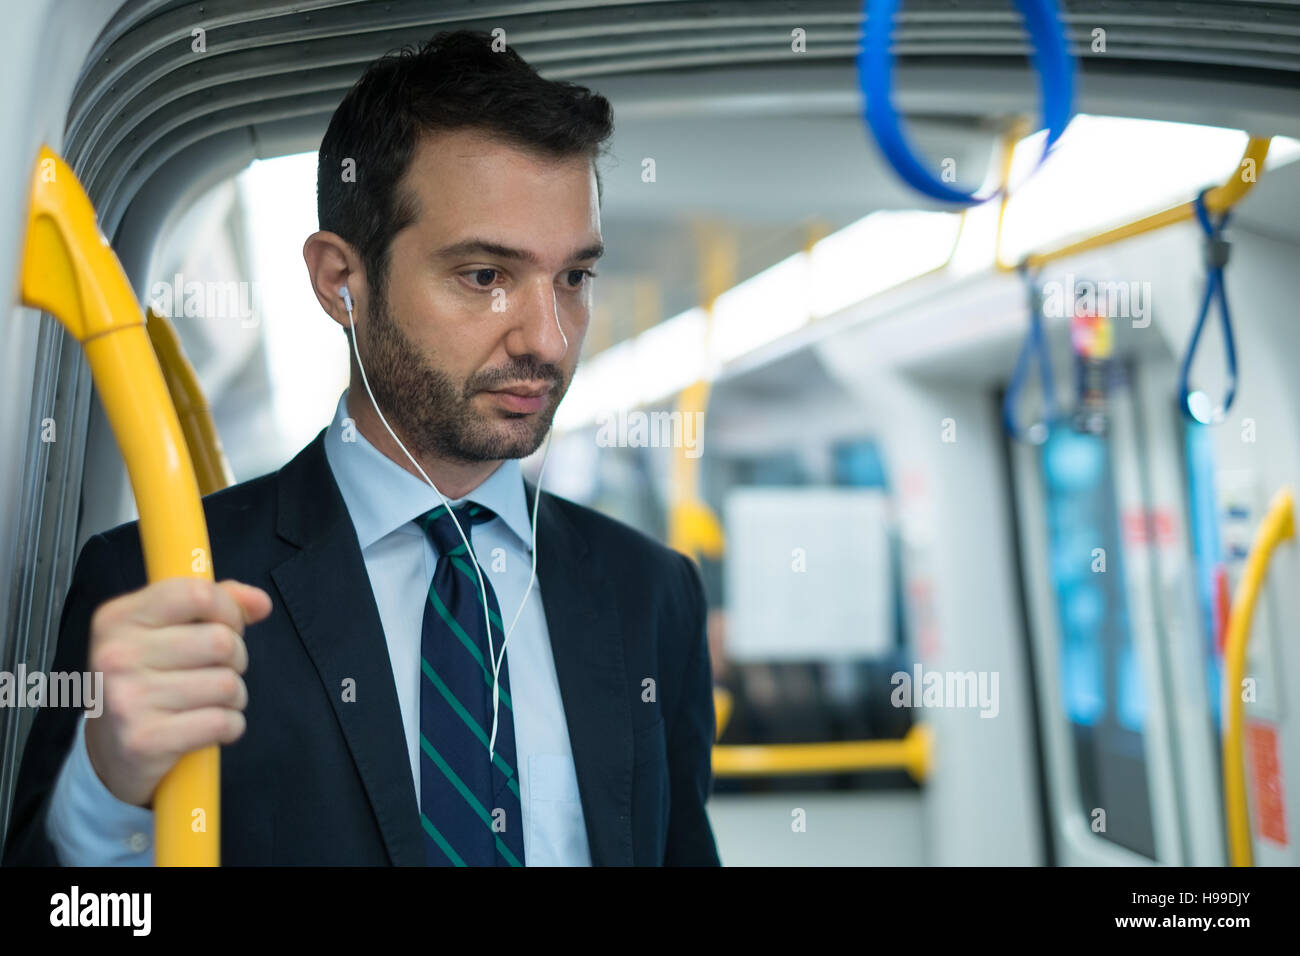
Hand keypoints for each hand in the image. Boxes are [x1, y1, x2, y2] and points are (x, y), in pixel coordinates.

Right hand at [83, 578, 271, 806]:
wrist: (109, 752)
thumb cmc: (146, 682)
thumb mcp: (166, 631)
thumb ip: (214, 605)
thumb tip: (260, 603)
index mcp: (118, 618)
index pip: (198, 594)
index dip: (230, 610)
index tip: (231, 625)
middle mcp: (117, 655)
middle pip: (221, 641)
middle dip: (236, 658)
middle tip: (216, 671)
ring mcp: (128, 699)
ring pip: (227, 684)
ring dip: (233, 696)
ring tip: (209, 701)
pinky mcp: (145, 740)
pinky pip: (222, 722)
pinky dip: (230, 726)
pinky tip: (207, 727)